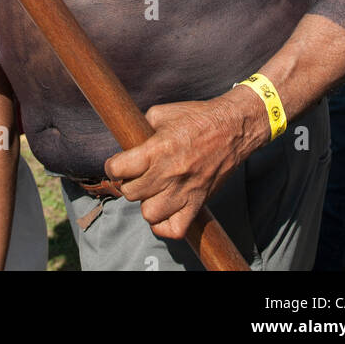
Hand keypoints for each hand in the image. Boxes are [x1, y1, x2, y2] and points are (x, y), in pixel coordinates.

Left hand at [104, 90, 266, 239]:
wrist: (232, 128)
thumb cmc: (196, 117)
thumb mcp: (161, 114)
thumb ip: (141, 128)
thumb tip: (128, 140)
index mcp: (158, 149)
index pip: (120, 169)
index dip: (112, 167)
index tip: (116, 164)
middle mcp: (169, 173)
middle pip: (131, 193)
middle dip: (128, 183)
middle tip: (135, 175)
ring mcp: (185, 191)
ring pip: (149, 214)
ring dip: (146, 203)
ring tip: (151, 191)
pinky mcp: (198, 203)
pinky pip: (174, 229)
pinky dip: (165, 224)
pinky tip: (164, 209)